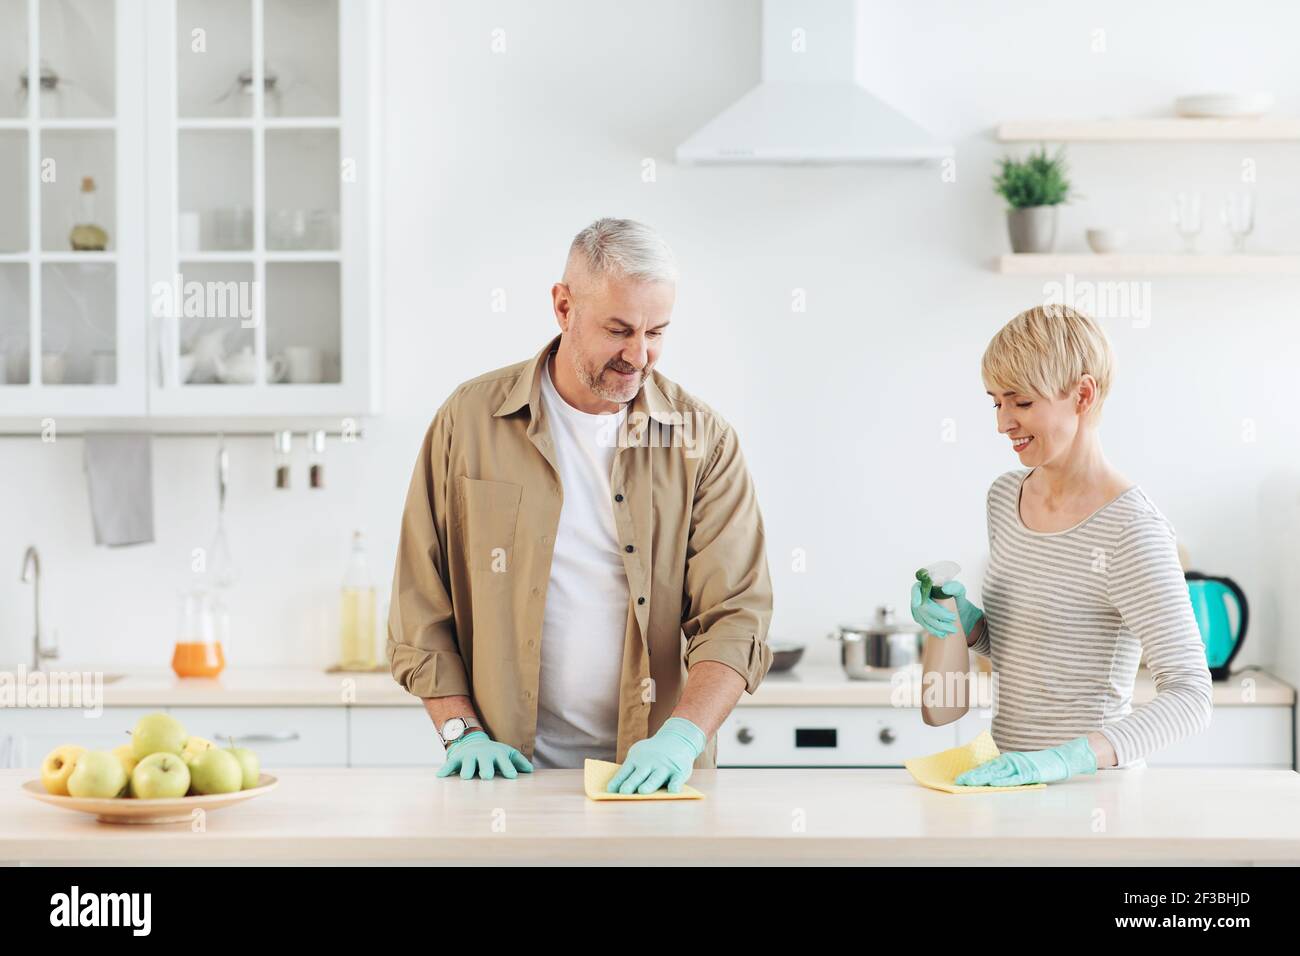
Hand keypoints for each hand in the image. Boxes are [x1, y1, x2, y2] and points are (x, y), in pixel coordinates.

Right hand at [437, 731, 532, 779]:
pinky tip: (440, 776)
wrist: (471, 741)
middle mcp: (483, 755)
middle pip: (485, 762)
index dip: (508, 768)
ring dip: (466, 770)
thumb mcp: (506, 753)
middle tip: (487, 776)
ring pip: (467, 764)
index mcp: (497, 754)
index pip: (504, 762)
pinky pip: (449, 765)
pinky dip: (445, 769)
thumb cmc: (493, 753)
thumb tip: (530, 771)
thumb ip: (518, 761)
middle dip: (486, 768)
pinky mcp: (456, 759)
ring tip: (466, 777)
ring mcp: (469, 757)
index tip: (512, 776)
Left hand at [607, 717, 704, 793]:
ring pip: (656, 778)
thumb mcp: (639, 754)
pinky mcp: (679, 771)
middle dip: (631, 783)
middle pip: (639, 775)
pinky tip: (673, 790)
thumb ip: (631, 769)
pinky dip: (675, 785)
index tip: (610, 791)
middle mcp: (650, 762)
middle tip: (624, 792)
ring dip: (649, 784)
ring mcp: (665, 767)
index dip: (617, 781)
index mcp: (636, 759)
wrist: (678, 738)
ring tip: (643, 791)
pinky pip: (677, 779)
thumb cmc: (652, 753)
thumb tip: (618, 790)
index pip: (625, 772)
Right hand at [910, 576, 982, 637]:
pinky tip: (943, 634)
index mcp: (925, 586)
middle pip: (923, 608)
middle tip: (953, 618)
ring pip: (925, 619)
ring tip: (953, 629)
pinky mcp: (921, 619)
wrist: (956, 607)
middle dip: (939, 615)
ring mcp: (918, 609)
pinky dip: (935, 631)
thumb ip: (954, 587)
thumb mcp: (958, 589)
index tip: (919, 604)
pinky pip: (925, 626)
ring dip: (939, 626)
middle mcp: (918, 598)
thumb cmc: (955, 595)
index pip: (916, 590)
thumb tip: (945, 589)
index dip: (915, 596)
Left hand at [955, 736, 1097, 786]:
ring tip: (970, 783)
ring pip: (998, 773)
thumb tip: (988, 778)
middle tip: (959, 781)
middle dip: (973, 776)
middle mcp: (1010, 762)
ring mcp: (1020, 767)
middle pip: (988, 770)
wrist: (1059, 759)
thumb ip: (1005, 771)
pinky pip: (1015, 778)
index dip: (973, 773)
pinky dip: (1004, 781)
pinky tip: (994, 783)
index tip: (959, 778)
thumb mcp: (1019, 766)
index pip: (986, 767)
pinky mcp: (1030, 773)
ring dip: (983, 778)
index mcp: (1006, 760)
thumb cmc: (1038, 765)